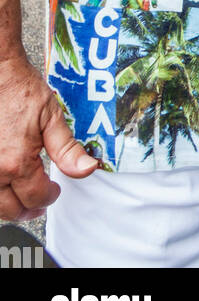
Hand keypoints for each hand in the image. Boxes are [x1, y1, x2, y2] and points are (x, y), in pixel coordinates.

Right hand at [0, 55, 98, 220]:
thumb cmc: (21, 90)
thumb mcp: (51, 117)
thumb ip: (68, 150)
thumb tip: (88, 169)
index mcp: (17, 162)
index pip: (36, 197)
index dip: (50, 197)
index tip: (55, 189)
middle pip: (10, 209)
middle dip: (28, 209)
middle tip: (40, 201)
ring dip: (8, 205)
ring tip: (21, 197)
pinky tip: (4, 183)